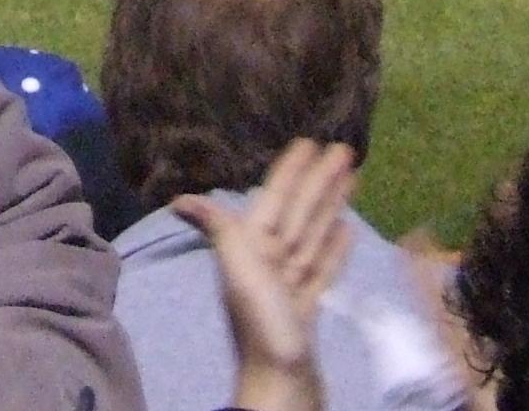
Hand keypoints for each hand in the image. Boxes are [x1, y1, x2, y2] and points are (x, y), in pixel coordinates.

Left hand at [177, 139, 359, 410]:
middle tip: (345, 150)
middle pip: (300, 213)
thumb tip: (177, 199)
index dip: (291, 171)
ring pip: (313, 235)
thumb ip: (219, 231)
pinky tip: (347, 228)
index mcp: (253, 249)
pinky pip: (322, 268)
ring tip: (351, 178)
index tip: (308, 142)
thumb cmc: (263, 326)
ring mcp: (290, 286)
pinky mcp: (308, 308)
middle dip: (320, 182)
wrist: (281, 385)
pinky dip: (334, 247)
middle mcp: (269, 263)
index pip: (275, 199)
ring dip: (330, 206)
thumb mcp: (240, 272)